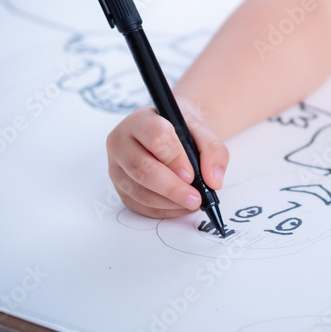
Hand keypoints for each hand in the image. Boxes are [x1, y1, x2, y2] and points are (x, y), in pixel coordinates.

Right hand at [106, 98, 228, 217]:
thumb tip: (213, 181)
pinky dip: (163, 210)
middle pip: (142, 169)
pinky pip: (139, 205)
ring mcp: (117, 167)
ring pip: (139, 191)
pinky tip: (180, 206)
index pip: (156, 137)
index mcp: (140, 121)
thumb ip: (213, 150)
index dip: (175, 158)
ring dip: (169, 202)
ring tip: (192, 202)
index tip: (192, 174)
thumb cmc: (183, 128)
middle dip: (172, 188)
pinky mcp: (120, 188)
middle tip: (196, 198)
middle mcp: (121, 143)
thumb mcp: (202, 129)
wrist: (172, 131)